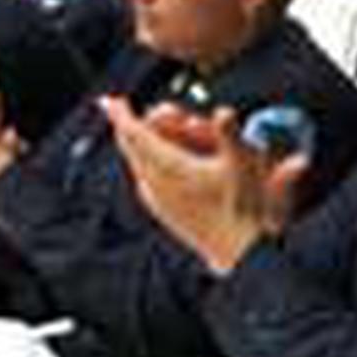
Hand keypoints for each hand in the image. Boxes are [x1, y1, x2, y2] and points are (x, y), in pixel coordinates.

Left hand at [108, 96, 307, 274]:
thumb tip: (223, 112)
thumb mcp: (245, 165)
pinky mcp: (163, 213)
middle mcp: (154, 185)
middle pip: (133, 145)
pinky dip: (157, 163)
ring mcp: (156, 201)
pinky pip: (148, 180)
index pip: (133, 134)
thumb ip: (229, 134)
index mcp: (168, 168)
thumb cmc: (246, 209)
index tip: (110, 101)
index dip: (121, 114)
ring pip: (140, 162)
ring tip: (193, 136)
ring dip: (157, 143)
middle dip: (151, 124)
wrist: (243, 255)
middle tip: (178, 114)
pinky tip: (182, 162)